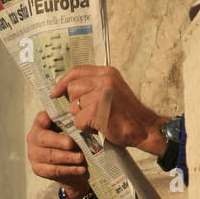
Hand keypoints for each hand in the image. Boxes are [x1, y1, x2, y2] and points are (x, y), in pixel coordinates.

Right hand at [27, 110, 90, 198]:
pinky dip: (69, 170)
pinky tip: (81, 169)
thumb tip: (81, 117)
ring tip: (81, 158)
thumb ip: (70, 123)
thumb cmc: (66, 142)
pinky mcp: (38, 169)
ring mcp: (34, 155)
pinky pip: (55, 170)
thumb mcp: (67, 130)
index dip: (43, 119)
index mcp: (39, 125)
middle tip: (71, 144)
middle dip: (59, 141)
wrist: (65, 164)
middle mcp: (33, 139)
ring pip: (50, 156)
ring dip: (67, 157)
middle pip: (44, 139)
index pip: (40, 119)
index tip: (48, 118)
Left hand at [50, 64, 167, 154]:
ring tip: (98, 119)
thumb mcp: (112, 91)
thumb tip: (67, 88)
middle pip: (72, 89)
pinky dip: (86, 127)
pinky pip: (79, 120)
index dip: (62, 82)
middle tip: (90, 112)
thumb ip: (94, 85)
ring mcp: (103, 94)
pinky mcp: (100, 110)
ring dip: (81, 117)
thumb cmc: (126, 114)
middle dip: (76, 104)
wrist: (145, 128)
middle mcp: (105, 79)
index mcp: (107, 72)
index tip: (55, 92)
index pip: (77, 71)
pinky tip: (99, 126)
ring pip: (74, 106)